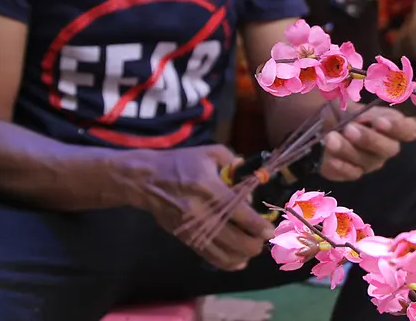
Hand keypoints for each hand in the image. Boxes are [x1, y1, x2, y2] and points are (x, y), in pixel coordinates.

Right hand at [128, 145, 274, 270]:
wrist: (145, 180)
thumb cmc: (181, 163)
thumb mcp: (209, 152)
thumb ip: (234, 163)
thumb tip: (250, 184)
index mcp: (209, 188)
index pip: (239, 213)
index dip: (258, 225)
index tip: (270, 230)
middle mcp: (201, 212)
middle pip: (234, 239)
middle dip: (254, 244)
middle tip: (264, 240)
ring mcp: (192, 228)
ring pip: (223, 253)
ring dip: (243, 255)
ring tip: (253, 249)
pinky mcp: (185, 238)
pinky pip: (209, 257)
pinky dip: (227, 263)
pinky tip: (239, 261)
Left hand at [320, 107, 415, 181]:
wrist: (324, 125)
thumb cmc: (344, 112)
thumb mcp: (351, 105)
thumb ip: (358, 113)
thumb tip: (360, 120)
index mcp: (392, 125)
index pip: (410, 130)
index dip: (398, 128)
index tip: (379, 121)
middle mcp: (387, 146)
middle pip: (389, 148)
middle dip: (369, 139)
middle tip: (349, 129)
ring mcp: (371, 162)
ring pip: (366, 160)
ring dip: (347, 149)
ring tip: (330, 138)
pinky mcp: (353, 172)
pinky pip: (351, 173)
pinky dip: (341, 166)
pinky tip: (331, 158)